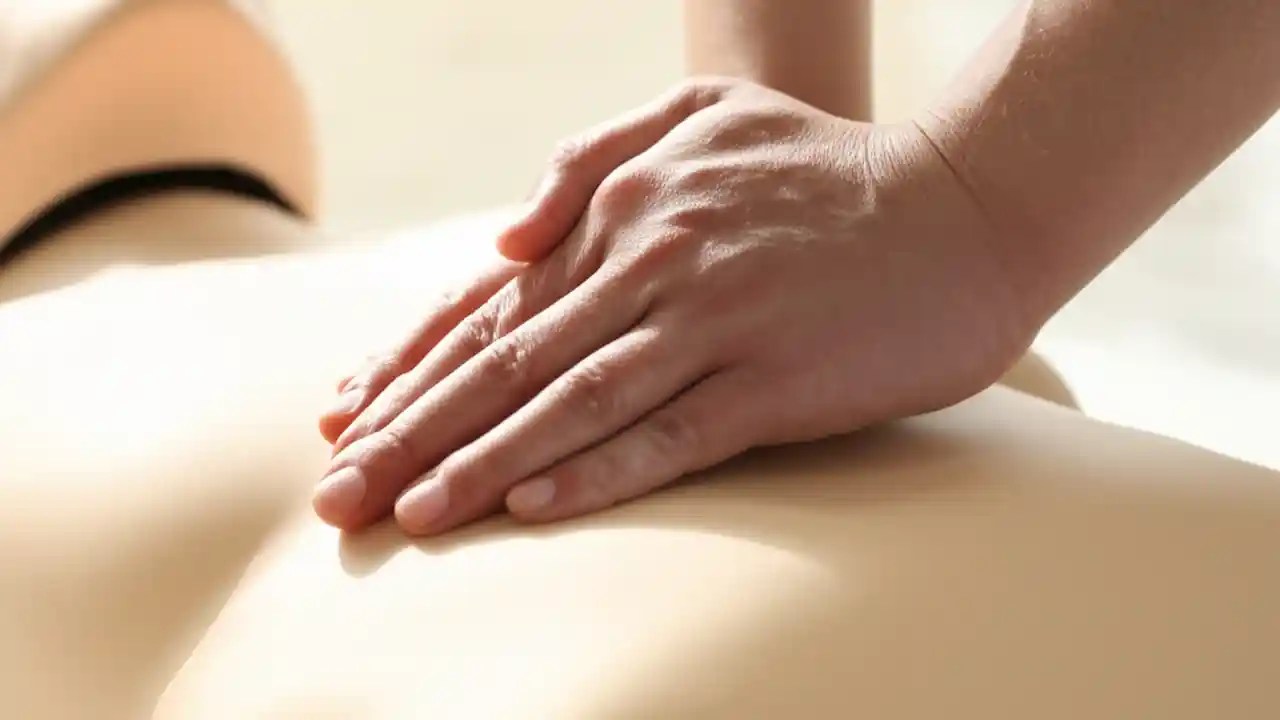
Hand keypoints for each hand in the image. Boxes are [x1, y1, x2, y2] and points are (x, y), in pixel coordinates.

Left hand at [314, 77, 1032, 534]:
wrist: (964, 202)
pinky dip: (598, 473)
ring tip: (411, 514)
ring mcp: (711, 322)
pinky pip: (670, 435)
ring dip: (482, 464)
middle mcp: (649, 263)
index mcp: (622, 209)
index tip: (342, 421)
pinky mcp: (774, 379)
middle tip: (341, 495)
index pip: (491, 303)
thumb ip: (593, 155)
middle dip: (411, 432)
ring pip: (571, 403)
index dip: (409, 367)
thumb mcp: (702, 116)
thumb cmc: (826, 166)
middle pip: (506, 361)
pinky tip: (534, 509)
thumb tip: (506, 234)